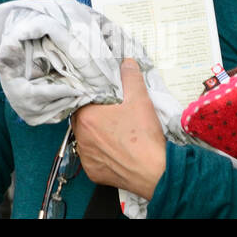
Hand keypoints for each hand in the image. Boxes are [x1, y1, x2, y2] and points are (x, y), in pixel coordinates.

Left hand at [73, 60, 166, 199]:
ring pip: (87, 142)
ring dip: (97, 138)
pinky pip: (93, 161)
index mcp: (86, 117)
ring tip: (116, 136)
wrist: (155, 173)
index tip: (104, 104)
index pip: (81, 103)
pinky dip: (102, 156)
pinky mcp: (94, 173)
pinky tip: (116, 152)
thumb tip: (127, 63)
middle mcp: (81, 138)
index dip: (93, 102)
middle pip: (82, 122)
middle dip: (95, 119)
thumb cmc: (144, 137)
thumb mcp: (140, 100)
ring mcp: (86, 157)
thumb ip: (131, 78)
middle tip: (113, 119)